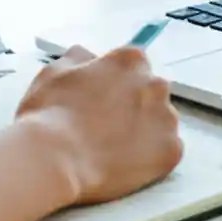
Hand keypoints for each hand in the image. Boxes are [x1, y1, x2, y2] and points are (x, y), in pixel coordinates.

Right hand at [15, 46, 182, 205]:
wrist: (55, 159)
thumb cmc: (50, 114)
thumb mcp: (55, 72)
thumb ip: (79, 59)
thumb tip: (89, 57)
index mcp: (130, 61)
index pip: (133, 65)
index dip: (116, 83)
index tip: (103, 99)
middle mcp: (155, 84)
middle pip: (151, 92)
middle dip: (134, 105)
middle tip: (107, 125)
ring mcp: (167, 119)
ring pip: (161, 122)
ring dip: (145, 131)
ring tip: (114, 148)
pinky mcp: (171, 151)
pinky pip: (167, 152)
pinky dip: (151, 158)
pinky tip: (124, 163)